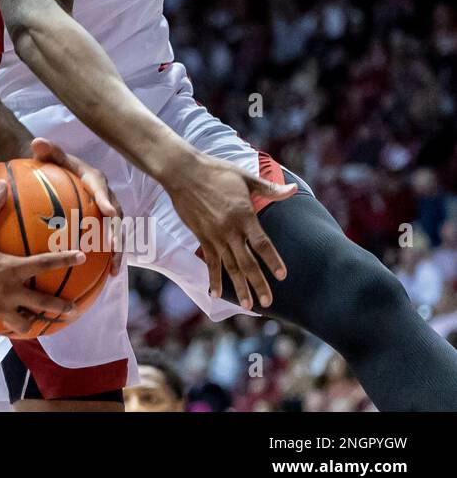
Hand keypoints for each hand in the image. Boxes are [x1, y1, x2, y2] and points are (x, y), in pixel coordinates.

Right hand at [0, 180, 86, 334]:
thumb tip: (3, 184)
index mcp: (8, 267)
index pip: (44, 263)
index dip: (65, 259)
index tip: (81, 256)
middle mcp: (7, 291)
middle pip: (42, 303)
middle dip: (60, 307)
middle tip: (72, 308)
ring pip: (24, 322)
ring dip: (34, 322)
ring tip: (41, 323)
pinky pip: (3, 327)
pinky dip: (10, 327)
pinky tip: (12, 325)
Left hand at [31, 137, 122, 276]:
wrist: (63, 173)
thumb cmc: (56, 166)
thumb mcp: (51, 157)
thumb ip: (47, 151)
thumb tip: (38, 143)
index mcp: (94, 179)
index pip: (101, 188)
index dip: (106, 199)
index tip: (108, 212)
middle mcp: (106, 197)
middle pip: (116, 216)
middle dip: (117, 233)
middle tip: (113, 248)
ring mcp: (107, 213)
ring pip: (116, 234)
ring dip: (117, 252)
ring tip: (113, 270)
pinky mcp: (104, 227)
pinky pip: (108, 243)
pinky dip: (109, 258)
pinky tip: (105, 278)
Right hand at [160, 152, 295, 308]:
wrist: (183, 173)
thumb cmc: (216, 172)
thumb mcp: (245, 178)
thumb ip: (270, 189)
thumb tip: (294, 189)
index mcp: (244, 215)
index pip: (262, 244)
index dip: (273, 261)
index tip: (282, 276)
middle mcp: (230, 230)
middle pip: (247, 262)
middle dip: (258, 284)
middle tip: (267, 303)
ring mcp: (214, 236)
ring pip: (229, 267)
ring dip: (238, 287)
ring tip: (247, 305)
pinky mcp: (201, 237)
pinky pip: (210, 262)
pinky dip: (213, 278)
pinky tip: (216, 293)